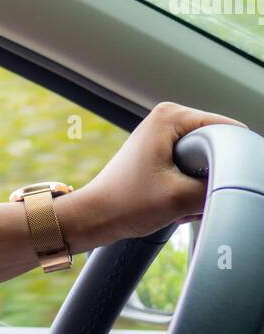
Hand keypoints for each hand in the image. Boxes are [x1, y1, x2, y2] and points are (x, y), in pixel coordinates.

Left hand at [72, 101, 248, 245]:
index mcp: (171, 115)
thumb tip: (237, 186)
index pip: (228, 129)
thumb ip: (218, 188)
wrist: (95, 218)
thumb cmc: (125, 204)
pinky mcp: (161, 153)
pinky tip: (174, 202)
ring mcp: (164, 135)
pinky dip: (189, 190)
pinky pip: (193, 171)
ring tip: (178, 199)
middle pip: (218, 147)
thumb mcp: (182, 199)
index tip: (219, 184)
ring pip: (207, 163)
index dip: (232, 159)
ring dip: (199, 186)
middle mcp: (168, 118)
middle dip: (211, 176)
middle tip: (188, 195)